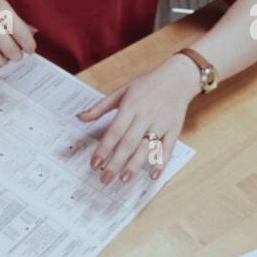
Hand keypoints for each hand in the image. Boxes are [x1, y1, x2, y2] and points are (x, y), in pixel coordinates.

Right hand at [0, 0, 37, 66]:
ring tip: (1, 57)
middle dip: (15, 56)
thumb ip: (14, 18)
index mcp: (1, 8)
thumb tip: (33, 32)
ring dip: (0, 60)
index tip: (29, 50)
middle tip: (14, 55)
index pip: (22, 34)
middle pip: (10, 50)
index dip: (28, 46)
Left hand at [75, 55, 200, 183]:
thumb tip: (79, 117)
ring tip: (124, 179)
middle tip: (105, 179)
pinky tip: (152, 175)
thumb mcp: (121, 91)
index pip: (115, 131)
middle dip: (116, 163)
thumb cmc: (146, 85)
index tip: (94, 164)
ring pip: (146, 148)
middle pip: (129, 143)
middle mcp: (145, 116)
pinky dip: (161, 162)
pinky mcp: (174, 129)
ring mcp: (161, 124)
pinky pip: (167, 148)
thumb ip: (99, 107)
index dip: (104, 149)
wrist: (178, 77)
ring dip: (136, 165)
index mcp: (131, 106)